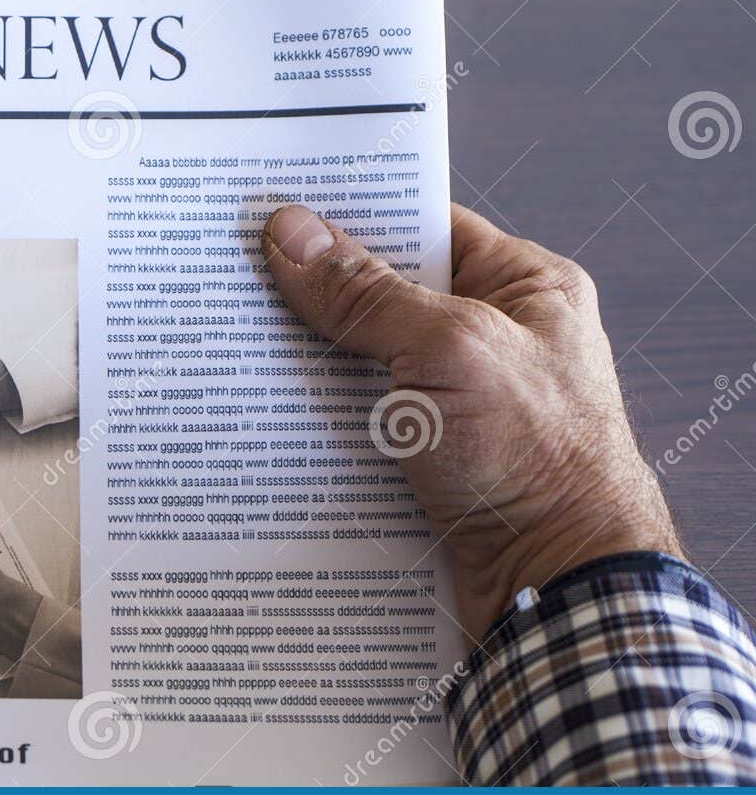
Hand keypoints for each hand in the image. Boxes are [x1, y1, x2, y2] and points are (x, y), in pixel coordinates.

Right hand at [262, 203, 679, 639]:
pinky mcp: (433, 460)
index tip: (277, 208)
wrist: (559, 585)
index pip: (423, 227)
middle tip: (238, 276)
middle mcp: (495, 339)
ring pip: (366, 363)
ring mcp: (463, 403)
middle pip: (384, 296)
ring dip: (311, 364)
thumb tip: (292, 234)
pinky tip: (266, 414)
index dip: (351, 216)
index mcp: (525, 288)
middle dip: (316, 295)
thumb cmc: (538, 458)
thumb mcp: (450, 350)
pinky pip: (362, 422)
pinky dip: (320, 421)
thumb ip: (367, 294)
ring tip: (235, 342)